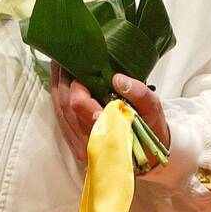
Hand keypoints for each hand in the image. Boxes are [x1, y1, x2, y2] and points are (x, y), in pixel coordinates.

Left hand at [50, 63, 170, 164]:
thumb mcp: (152, 110)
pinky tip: (60, 81)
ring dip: (58, 85)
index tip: (82, 65)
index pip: (78, 104)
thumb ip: (139, 93)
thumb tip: (117, 78)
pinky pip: (60, 117)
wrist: (149, 155)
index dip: (76, 84)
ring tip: (60, 63)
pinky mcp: (75, 142)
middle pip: (64, 105)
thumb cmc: (152, 130)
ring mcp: (79, 145)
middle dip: (63, 78)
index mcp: (106, 133)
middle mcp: (87, 142)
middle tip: (65, 55)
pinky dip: (58, 97)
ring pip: (59, 110)